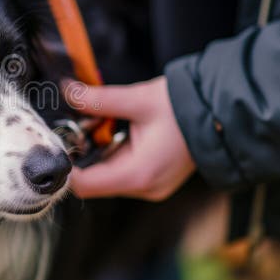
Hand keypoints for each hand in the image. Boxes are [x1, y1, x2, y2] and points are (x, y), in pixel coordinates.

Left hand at [62, 77, 196, 200]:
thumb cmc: (183, 108)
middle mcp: (144, 188)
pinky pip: (122, 172)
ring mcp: (151, 187)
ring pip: (107, 177)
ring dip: (98, 153)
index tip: (58, 142)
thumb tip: (67, 91)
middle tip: (81, 126)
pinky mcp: (155, 180)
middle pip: (93, 182)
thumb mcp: (137, 99)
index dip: (66, 165)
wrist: (220, 113)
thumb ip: (98, 99)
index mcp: (138, 174)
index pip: (84, 185)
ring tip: (102, 126)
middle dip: (82, 155)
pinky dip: (113, 154)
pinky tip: (117, 132)